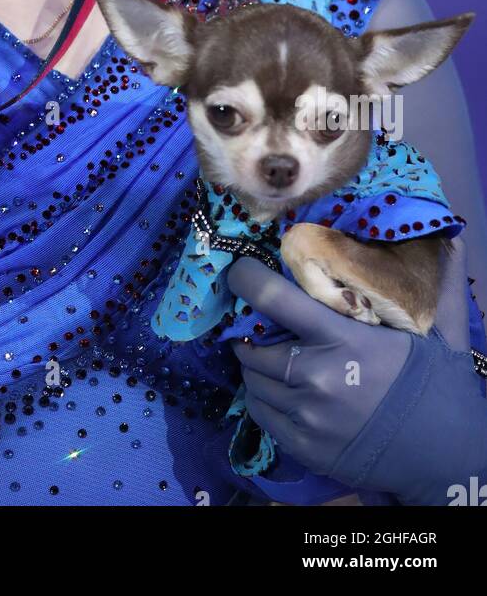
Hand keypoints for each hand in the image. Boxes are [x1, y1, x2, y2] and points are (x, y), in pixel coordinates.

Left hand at [229, 237, 486, 503]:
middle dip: (251, 332)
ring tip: (274, 357)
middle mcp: (317, 376)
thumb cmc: (438, 387)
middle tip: (261, 325)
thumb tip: (453, 236)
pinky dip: (263, 399)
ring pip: (253, 380)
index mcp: (343, 338)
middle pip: (253, 345)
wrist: (447, 458)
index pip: (273, 298)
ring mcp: (306, 415)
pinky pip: (260, 414)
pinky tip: (281, 392)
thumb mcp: (440, 333)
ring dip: (256, 367)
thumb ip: (440, 285)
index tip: (239, 271)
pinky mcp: (302, 447)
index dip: (246, 279)